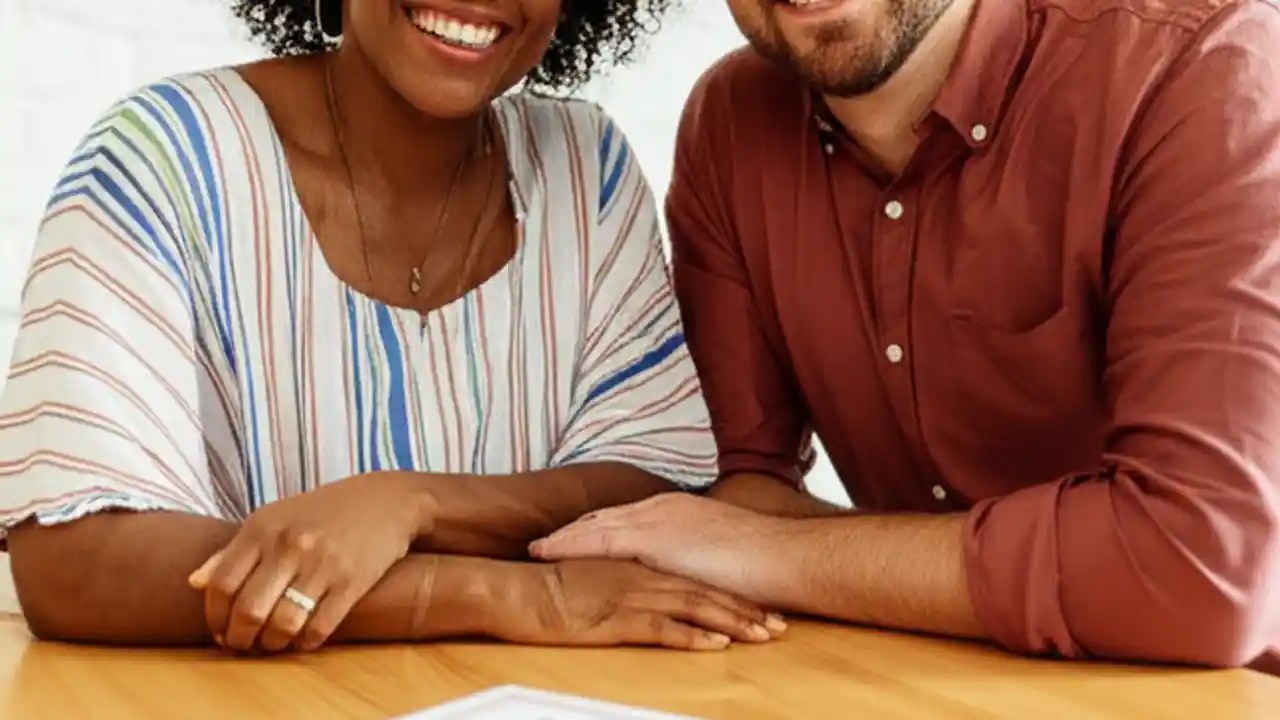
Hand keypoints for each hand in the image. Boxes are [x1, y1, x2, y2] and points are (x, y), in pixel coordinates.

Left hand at [188, 473, 423, 652]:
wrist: (387, 500)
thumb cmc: (325, 510)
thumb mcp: (273, 518)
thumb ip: (232, 549)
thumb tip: (195, 582)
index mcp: (263, 527)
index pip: (222, 584)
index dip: (215, 617)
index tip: (221, 631)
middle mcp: (289, 545)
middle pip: (248, 609)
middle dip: (241, 638)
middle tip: (244, 645)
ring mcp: (322, 564)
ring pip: (283, 623)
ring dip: (273, 644)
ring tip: (273, 644)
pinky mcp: (352, 581)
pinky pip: (320, 627)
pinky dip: (306, 642)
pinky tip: (304, 639)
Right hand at [499, 560, 785, 649]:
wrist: (512, 591)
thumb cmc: (548, 592)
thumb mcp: (595, 581)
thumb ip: (624, 580)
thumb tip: (648, 592)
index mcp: (637, 561)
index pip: (693, 577)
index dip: (728, 593)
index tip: (760, 608)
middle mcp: (640, 573)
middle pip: (703, 591)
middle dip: (743, 610)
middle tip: (777, 627)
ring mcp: (630, 593)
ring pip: (693, 607)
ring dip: (730, 623)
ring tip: (762, 637)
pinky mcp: (615, 617)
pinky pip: (661, 627)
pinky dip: (692, 636)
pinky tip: (715, 646)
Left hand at [530, 494, 778, 599]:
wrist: (783, 556)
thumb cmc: (765, 561)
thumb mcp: (724, 554)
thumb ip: (704, 555)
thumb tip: (697, 568)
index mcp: (680, 510)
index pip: (629, 516)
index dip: (600, 526)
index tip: (576, 534)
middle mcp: (663, 508)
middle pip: (605, 516)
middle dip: (574, 529)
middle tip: (543, 541)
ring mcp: (655, 520)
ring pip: (595, 525)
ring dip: (564, 538)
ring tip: (537, 549)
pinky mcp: (651, 539)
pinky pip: (598, 541)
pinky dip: (569, 547)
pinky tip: (548, 555)